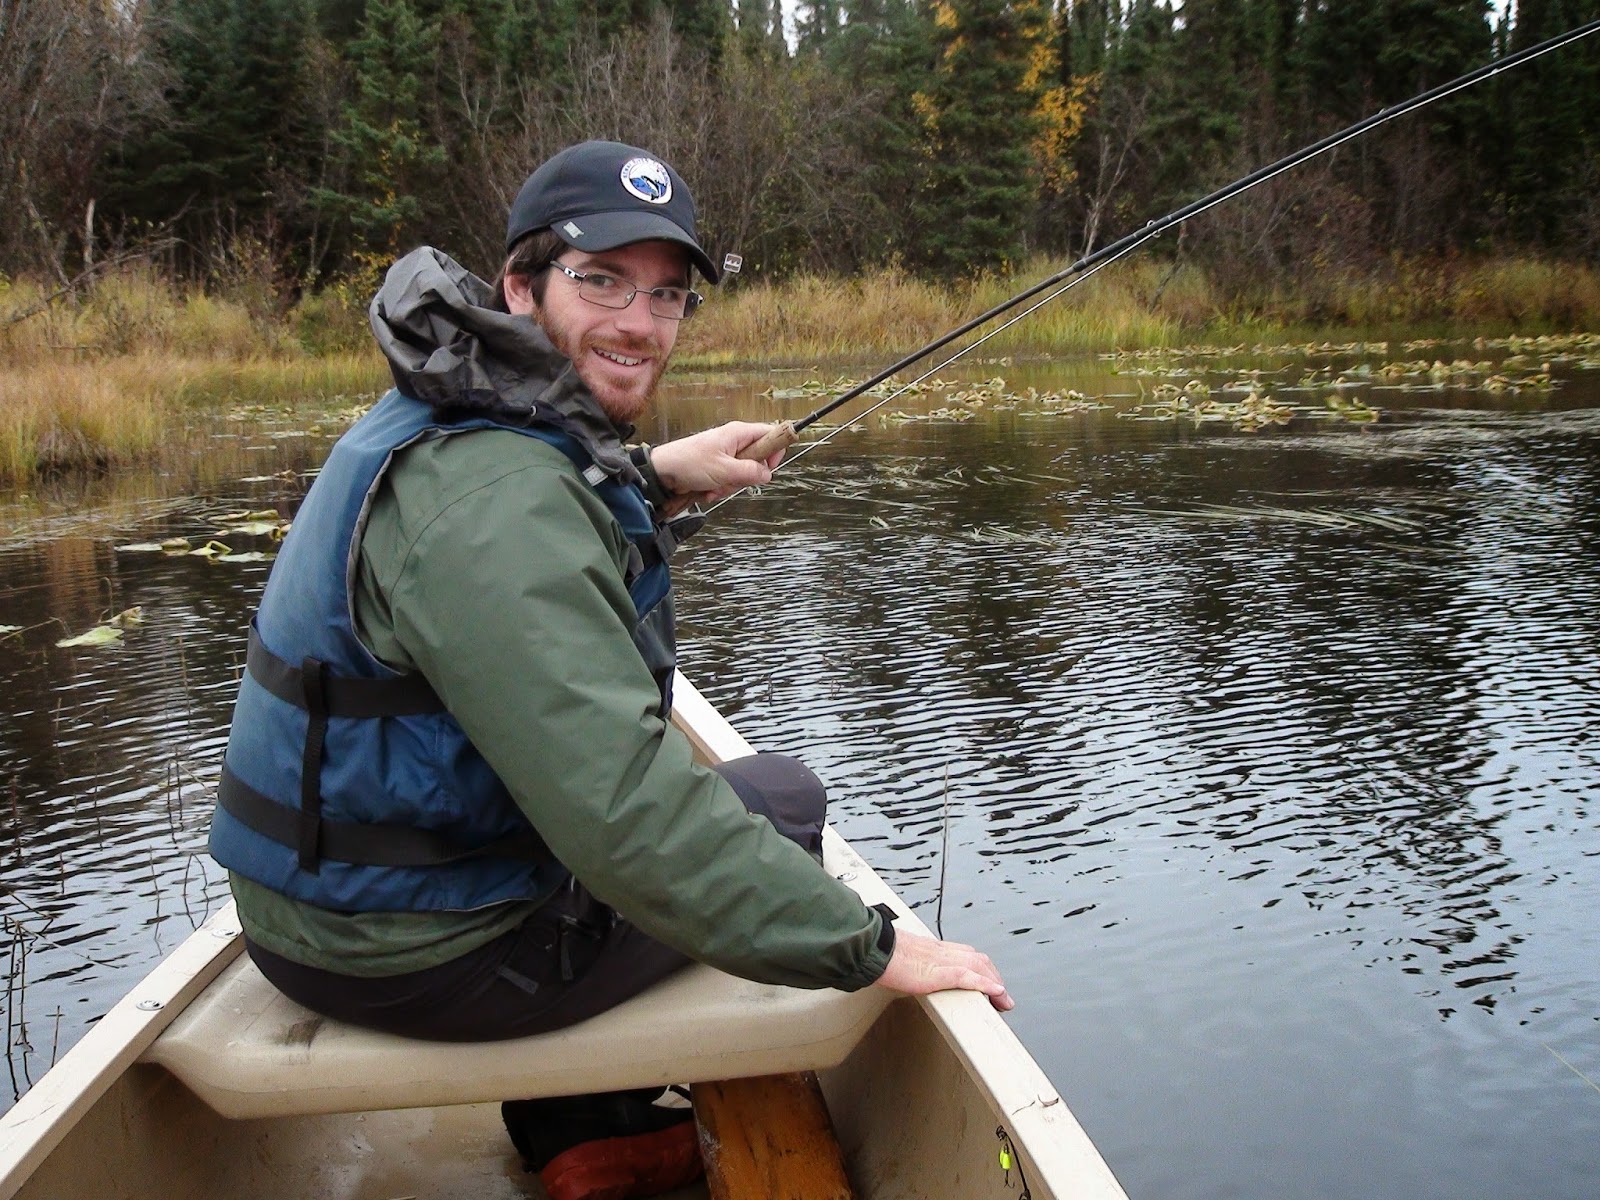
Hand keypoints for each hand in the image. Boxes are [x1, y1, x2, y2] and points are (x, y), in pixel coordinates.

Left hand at [648, 422, 785, 508]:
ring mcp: (724, 455)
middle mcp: (733, 441)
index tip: (770, 468)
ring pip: (742, 473)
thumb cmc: (688, 464)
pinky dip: (720, 488)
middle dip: (746, 476)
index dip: (774, 450)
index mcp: (737, 433)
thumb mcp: (724, 470)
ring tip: (715, 486)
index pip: (768, 433)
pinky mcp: (716, 467)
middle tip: (732, 480)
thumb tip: (768, 474)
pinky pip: (728, 480)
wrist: (662, 472)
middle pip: (757, 459)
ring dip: (730, 485)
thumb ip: (750, 472)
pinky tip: (708, 490)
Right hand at [872, 929, 1014, 1011]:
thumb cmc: (882, 953)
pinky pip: (969, 977)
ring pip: (979, 967)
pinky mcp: (939, 972)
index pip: (967, 955)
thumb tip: (905, 973)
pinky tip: (997, 992)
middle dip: (994, 977)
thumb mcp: (902, 958)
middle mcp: (943, 951)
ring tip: (1004, 1001)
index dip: (982, 968)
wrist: (874, 949)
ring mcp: (943, 961)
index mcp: (935, 948)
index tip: (989, 982)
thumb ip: (911, 965)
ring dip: (996, 984)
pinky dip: (986, 984)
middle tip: (1003, 997)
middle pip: (979, 960)